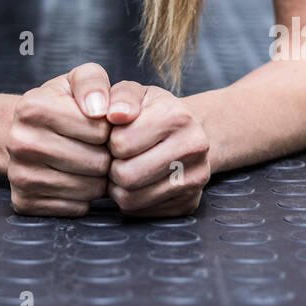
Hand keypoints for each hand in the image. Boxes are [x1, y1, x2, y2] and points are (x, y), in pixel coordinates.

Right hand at [6, 62, 111, 215]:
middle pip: (96, 162)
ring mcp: (18, 175)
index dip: (108, 128)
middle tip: (96, 147)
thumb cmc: (61, 104)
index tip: (99, 124)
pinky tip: (74, 179)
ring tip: (87, 162)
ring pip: (89, 189)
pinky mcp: (23, 202)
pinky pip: (76, 208)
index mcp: (33, 106)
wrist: (27, 133)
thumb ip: (93, 82)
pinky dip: (83, 197)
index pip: (100, 129)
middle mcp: (20, 142)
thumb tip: (100, 110)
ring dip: (97, 178)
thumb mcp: (77, 80)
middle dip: (105, 155)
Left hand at [104, 82, 210, 217]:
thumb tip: (114, 114)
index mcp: (178, 116)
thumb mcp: (135, 92)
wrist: (186, 132)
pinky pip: (141, 213)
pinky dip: (130, 200)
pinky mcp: (189, 203)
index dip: (110, 140)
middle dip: (112, 167)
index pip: (121, 143)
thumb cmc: (151, 111)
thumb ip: (120, 96)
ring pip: (131, 199)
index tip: (117, 134)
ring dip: (117, 186)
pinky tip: (137, 182)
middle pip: (127, 175)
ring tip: (123, 167)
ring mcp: (196, 179)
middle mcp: (194, 148)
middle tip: (116, 157)